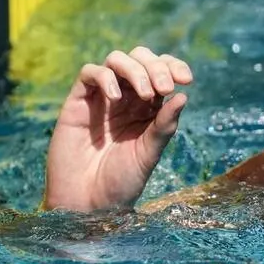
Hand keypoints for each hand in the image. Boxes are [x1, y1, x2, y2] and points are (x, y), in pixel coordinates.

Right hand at [43, 47, 192, 211]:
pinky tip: (114, 98)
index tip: (186, 79)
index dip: (173, 66)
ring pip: (116, 60)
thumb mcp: (149, 154)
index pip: (161, 72)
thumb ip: (164, 126)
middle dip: (155, 66)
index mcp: (147, 108)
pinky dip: (104, 77)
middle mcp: (125, 98)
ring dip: (134, 70)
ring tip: (144, 95)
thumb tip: (184, 95)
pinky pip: (89, 73)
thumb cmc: (120, 183)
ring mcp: (101, 98)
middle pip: (140, 59)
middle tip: (163, 88)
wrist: (87, 204)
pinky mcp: (78, 102)